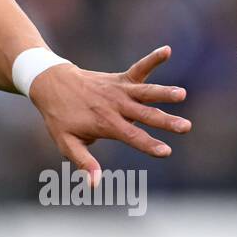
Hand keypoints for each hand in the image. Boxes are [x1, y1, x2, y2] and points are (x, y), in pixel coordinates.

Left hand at [27, 45, 190, 186]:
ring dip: (164, 92)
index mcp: (106, 124)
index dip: (149, 145)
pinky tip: (167, 50)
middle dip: (166, 121)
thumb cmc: (60, 118)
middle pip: (145, 115)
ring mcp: (119, 91)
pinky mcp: (121, 79)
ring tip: (182, 93)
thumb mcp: (67, 143)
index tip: (166, 151)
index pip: (132, 137)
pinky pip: (139, 68)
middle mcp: (116, 106)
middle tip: (186, 127)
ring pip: (145, 92)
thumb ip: (84, 162)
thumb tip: (94, 186)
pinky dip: (152, 59)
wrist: (50, 84)